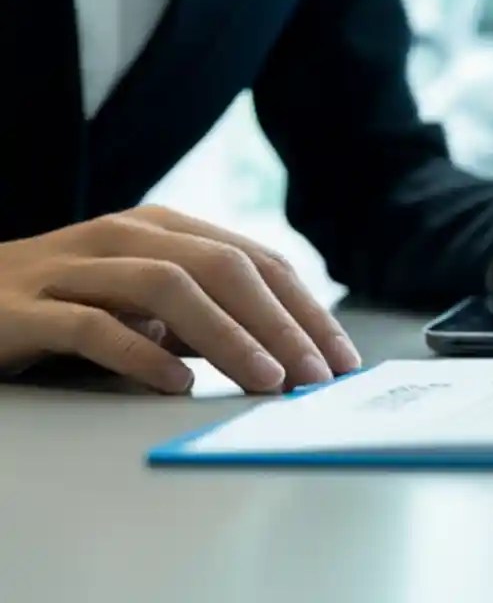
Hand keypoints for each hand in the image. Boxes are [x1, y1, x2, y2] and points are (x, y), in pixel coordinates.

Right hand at [0, 206, 360, 392]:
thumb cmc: (68, 304)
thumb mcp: (150, 306)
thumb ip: (209, 322)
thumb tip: (290, 358)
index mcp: (165, 228)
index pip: (257, 261)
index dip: (306, 309)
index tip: (341, 358)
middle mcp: (125, 235)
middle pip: (223, 267)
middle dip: (281, 323)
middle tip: (317, 375)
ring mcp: (73, 267)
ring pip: (168, 287)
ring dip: (228, 335)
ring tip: (268, 380)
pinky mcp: (23, 308)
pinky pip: (91, 325)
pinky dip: (140, 355)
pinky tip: (176, 385)